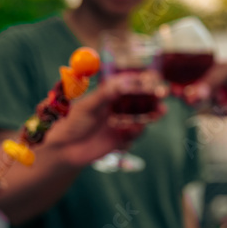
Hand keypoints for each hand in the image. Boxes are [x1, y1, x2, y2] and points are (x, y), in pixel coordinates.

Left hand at [43, 74, 160, 167]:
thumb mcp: (87, 106)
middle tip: (162, 94)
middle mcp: (115, 107)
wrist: (64, 150)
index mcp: (107, 94)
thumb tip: (124, 83)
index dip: (141, 81)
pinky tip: (134, 130)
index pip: (128, 84)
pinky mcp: (120, 139)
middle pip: (139, 100)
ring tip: (159, 112)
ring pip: (140, 117)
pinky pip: (134, 135)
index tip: (153, 77)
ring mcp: (119, 123)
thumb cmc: (70, 122)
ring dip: (151, 114)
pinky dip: (137, 132)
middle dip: (152, 98)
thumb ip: (106, 95)